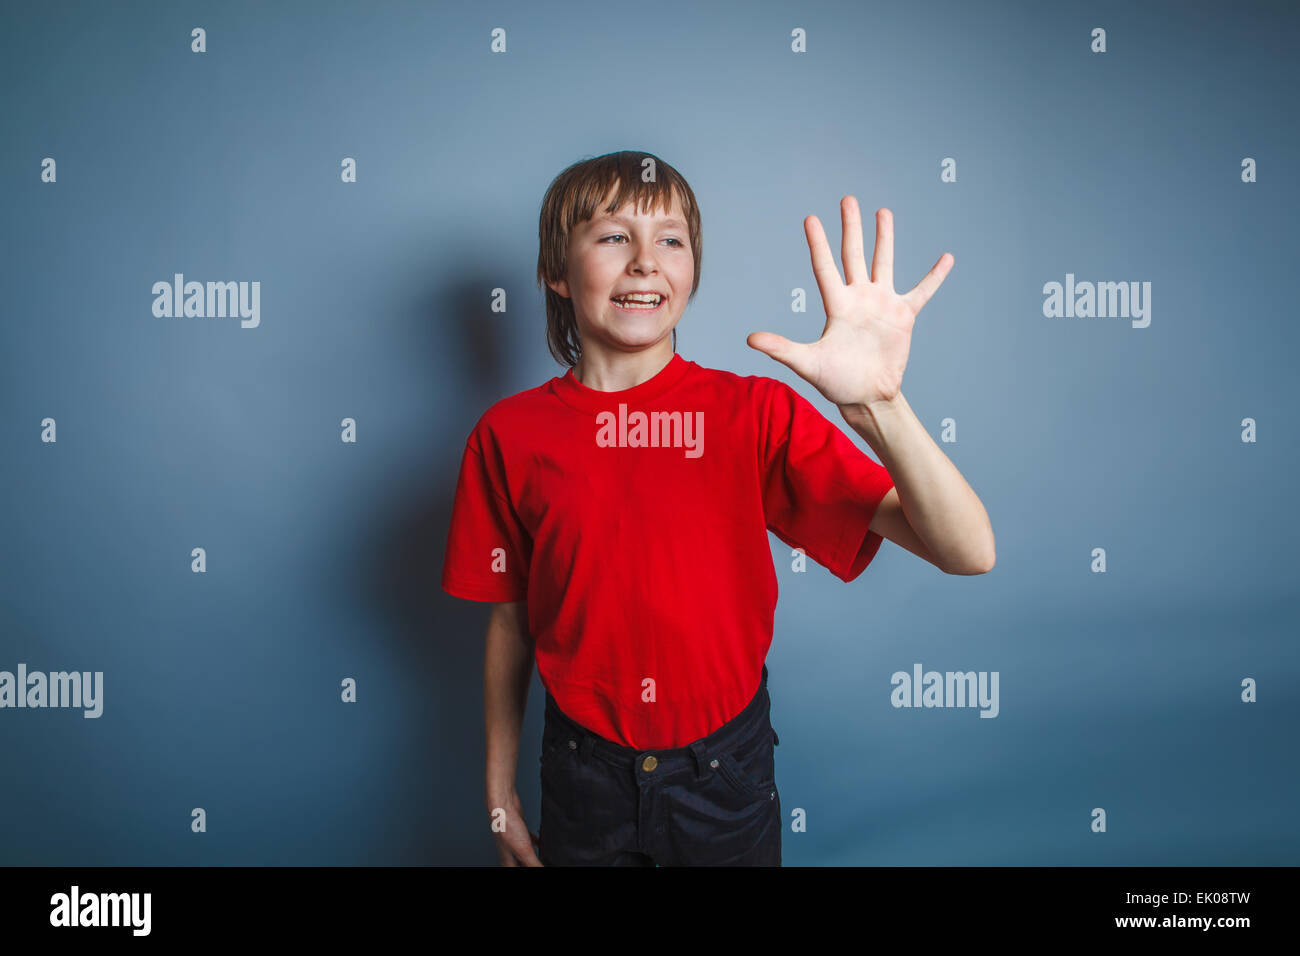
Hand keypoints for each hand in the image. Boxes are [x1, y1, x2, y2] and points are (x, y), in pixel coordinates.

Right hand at [489, 791, 543, 865]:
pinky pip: (529, 839)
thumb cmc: (507, 827)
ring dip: (534, 855)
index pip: (516, 871)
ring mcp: (515, 840)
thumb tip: (542, 870)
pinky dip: (537, 842)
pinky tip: (542, 842)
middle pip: (521, 864)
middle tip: (538, 864)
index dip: (524, 871)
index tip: (534, 871)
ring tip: (542, 857)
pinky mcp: (520, 830)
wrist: (503, 805)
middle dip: (529, 865)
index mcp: (508, 860)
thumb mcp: (524, 851)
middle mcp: (510, 851)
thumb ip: (534, 864)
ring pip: (525, 852)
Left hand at [747, 198, 951, 409]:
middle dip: (851, 228)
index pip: (824, 267)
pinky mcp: (903, 316)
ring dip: (884, 238)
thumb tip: (749, 339)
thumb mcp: (807, 364)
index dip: (817, 244)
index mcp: (836, 306)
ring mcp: (882, 304)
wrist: (867, 396)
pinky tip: (947, 258)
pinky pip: (922, 291)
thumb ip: (781, 349)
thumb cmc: (835, 382)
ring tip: (883, 212)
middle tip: (848, 199)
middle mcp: (858, 298)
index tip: (810, 219)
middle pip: (853, 255)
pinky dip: (935, 276)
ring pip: (884, 263)